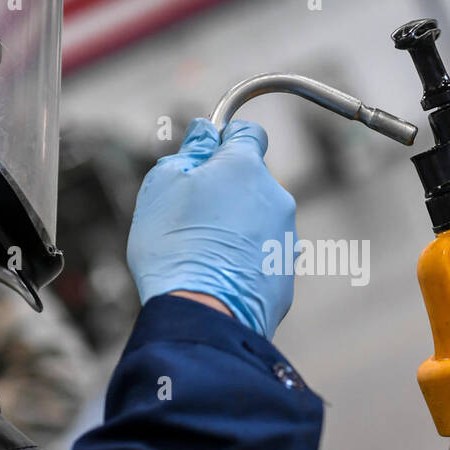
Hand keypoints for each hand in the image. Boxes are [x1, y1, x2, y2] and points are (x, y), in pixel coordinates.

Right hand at [127, 118, 296, 339]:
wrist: (203, 316)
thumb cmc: (175, 248)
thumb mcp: (163, 186)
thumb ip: (189, 152)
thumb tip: (205, 133)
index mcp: (246, 167)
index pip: (249, 133)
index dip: (225, 140)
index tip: (206, 156)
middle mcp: (276, 197)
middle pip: (251, 180)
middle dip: (226, 190)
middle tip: (190, 215)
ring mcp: (286, 236)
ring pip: (257, 219)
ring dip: (235, 227)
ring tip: (202, 253)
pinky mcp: (286, 272)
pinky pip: (261, 254)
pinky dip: (243, 259)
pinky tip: (218, 276)